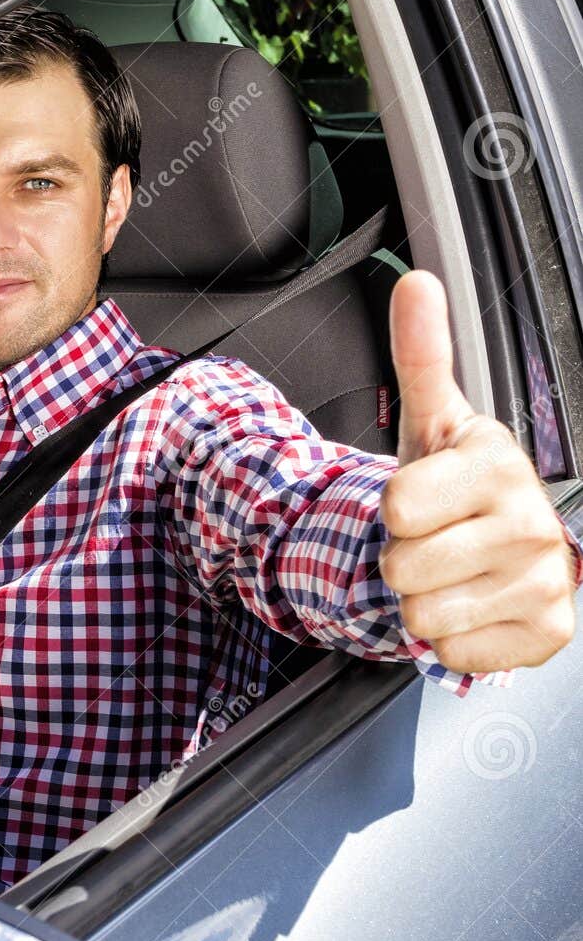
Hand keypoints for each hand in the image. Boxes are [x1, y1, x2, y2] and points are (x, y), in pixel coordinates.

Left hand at [377, 269, 576, 674]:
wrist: (496, 543)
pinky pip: (455, 655)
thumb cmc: (456, 487)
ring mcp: (546, 581)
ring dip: (423, 603)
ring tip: (452, 574)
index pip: (397, 507)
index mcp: (500, 464)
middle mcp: (534, 522)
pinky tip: (475, 606)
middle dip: (404, 560)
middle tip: (436, 541)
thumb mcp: (431, 421)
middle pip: (404, 568)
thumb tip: (416, 285)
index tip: (422, 499)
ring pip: (423, 618)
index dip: (393, 508)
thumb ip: (421, 356)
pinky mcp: (547, 633)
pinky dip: (453, 641)